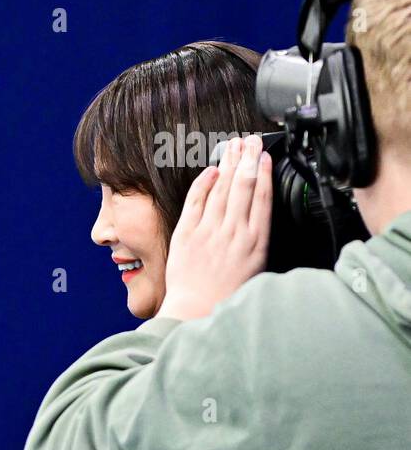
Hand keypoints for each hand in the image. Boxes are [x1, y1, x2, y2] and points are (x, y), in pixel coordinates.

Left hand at [156, 134, 272, 321]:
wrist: (196, 310)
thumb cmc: (227, 294)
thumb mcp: (257, 267)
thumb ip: (257, 239)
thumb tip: (259, 214)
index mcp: (255, 242)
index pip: (262, 198)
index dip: (263, 172)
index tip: (264, 155)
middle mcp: (233, 233)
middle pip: (243, 186)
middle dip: (247, 159)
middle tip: (250, 139)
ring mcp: (209, 232)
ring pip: (221, 189)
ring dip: (228, 163)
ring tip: (233, 146)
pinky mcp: (186, 234)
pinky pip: (195, 201)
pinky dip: (204, 183)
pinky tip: (211, 169)